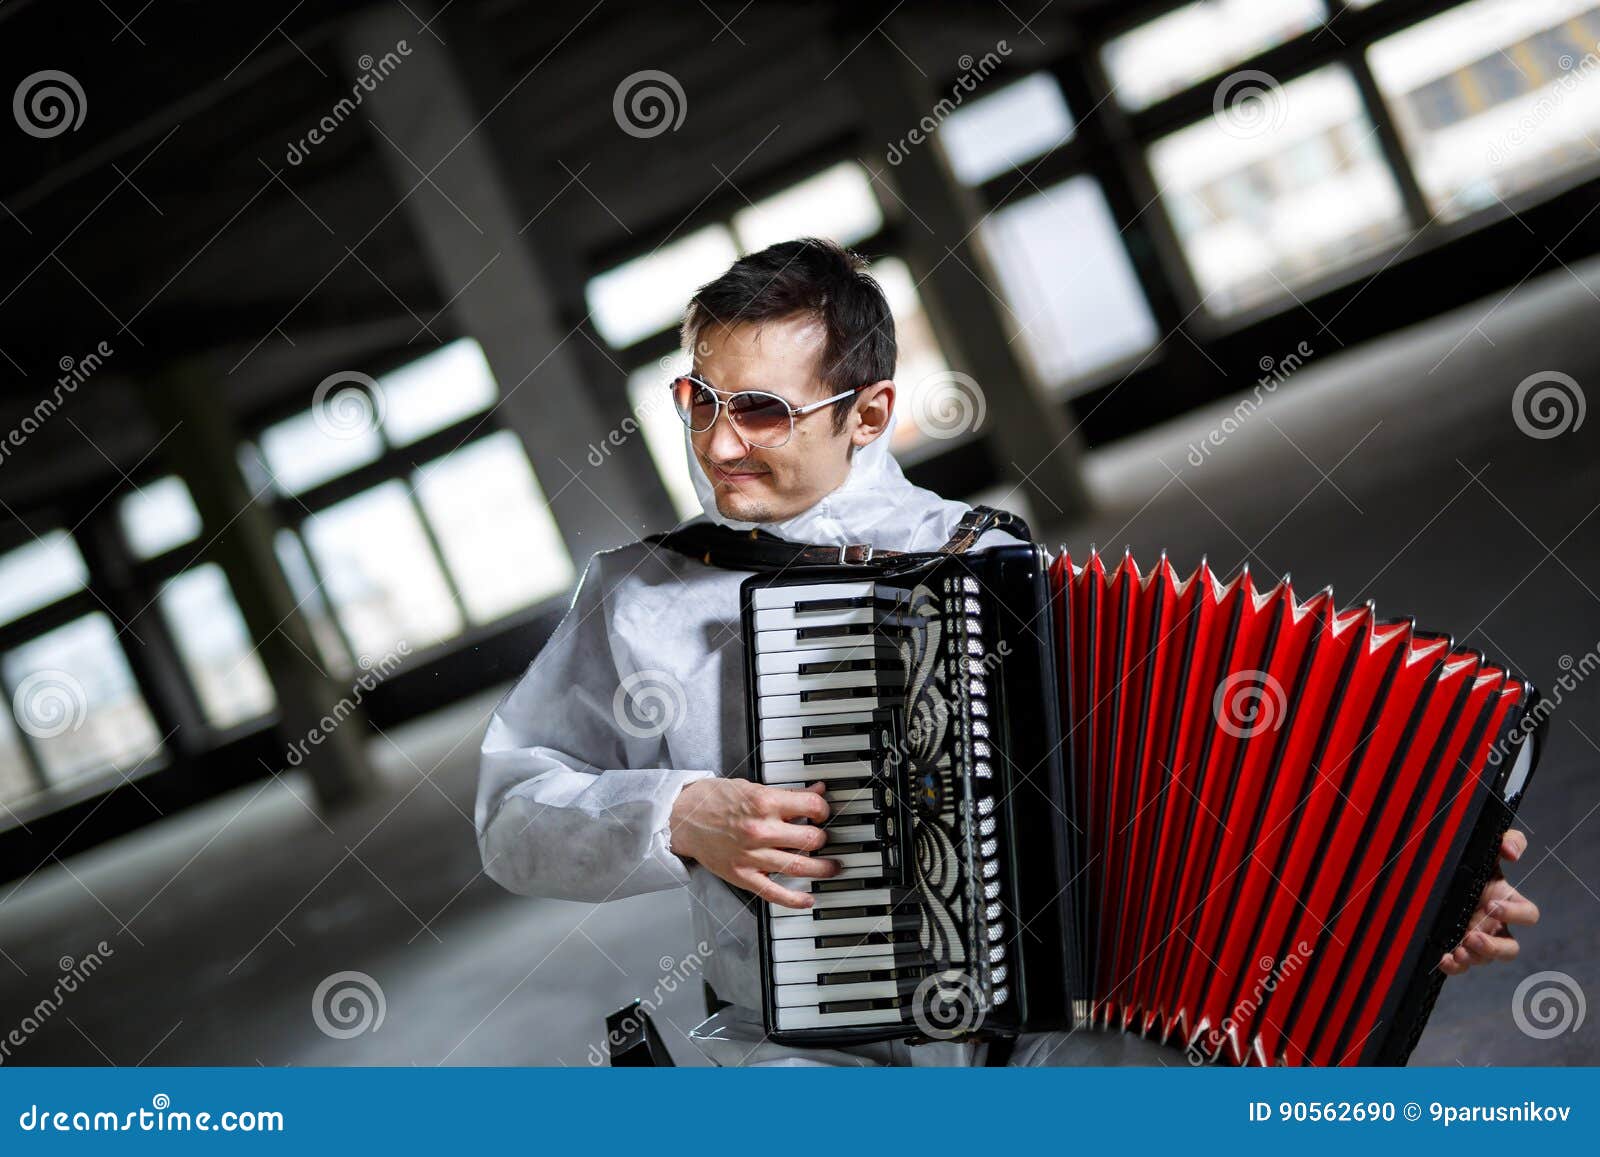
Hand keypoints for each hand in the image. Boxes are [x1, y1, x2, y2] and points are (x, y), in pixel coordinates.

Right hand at [668, 778, 839, 908]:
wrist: (681, 817)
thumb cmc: (713, 800)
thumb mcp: (751, 786)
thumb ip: (787, 793)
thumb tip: (817, 791)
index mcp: (764, 802)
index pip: (812, 807)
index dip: (823, 810)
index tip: (822, 814)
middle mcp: (760, 830)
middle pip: (811, 839)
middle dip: (822, 839)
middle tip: (823, 839)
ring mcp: (751, 855)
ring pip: (799, 866)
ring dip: (822, 869)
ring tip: (832, 868)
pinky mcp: (741, 875)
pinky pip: (773, 892)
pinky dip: (794, 899)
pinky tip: (808, 899)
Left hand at [1439, 829, 1539, 975]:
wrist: (1432, 872)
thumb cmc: (1465, 861)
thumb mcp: (1486, 848)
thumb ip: (1507, 840)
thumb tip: (1513, 853)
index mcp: (1506, 902)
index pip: (1528, 915)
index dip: (1515, 914)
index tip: (1491, 905)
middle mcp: (1494, 925)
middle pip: (1510, 949)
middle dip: (1494, 947)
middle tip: (1472, 935)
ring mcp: (1475, 938)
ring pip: (1485, 959)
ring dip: (1474, 958)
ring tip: (1458, 951)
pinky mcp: (1454, 945)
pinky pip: (1460, 965)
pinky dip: (1453, 966)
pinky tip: (1442, 959)